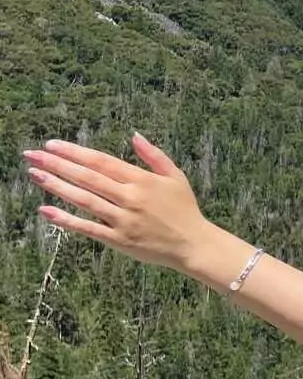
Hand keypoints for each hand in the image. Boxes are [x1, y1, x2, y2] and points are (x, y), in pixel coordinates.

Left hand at [24, 134, 215, 272]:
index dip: (75, 152)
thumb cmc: (185, 210)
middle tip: (32, 155)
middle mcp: (130, 197)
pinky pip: (88, 228)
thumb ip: (154, 155)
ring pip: (84, 199)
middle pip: (88, 177)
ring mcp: (123, 219)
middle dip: (57, 164)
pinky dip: (66, 220)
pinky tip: (46, 211)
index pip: (102, 161)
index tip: (52, 145)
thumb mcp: (176, 177)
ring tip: (34, 175)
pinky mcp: (119, 240)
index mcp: (143, 180)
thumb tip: (135, 135)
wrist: (194, 244)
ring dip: (57, 186)